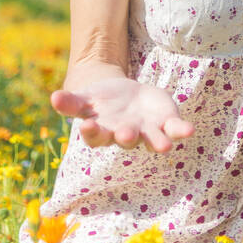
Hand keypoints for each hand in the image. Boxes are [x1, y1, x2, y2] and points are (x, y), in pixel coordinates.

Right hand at [50, 77, 194, 152]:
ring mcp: (147, 132)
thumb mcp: (85, 99)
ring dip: (158, 142)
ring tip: (164, 146)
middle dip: (126, 137)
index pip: (95, 137)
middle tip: (125, 134)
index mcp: (102, 131)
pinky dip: (181, 131)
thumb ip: (70, 102)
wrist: (124, 96)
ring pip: (152, 140)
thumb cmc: (100, 101)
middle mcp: (125, 135)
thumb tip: (53, 97)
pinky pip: (175, 130)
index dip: (92, 132)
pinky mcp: (166, 123)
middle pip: (125, 140)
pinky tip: (189, 130)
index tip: (88, 126)